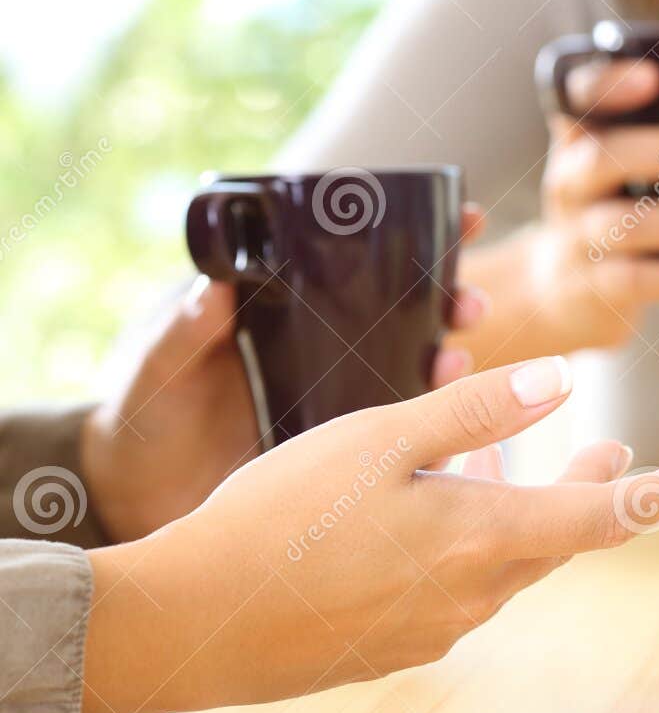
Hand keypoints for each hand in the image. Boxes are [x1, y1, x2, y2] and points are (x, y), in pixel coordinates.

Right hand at [81, 356, 658, 712]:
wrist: (190, 625)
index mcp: (484, 541)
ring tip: (490, 465)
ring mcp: (434, 631)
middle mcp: (474, 596)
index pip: (608, 519)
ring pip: (504, 562)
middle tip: (607, 449)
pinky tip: (421, 518)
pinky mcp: (394, 649)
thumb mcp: (380, 440)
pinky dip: (462, 546)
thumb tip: (563, 382)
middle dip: (589, 492)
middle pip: (559, 538)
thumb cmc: (278, 519)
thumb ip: (477, 412)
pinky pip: (454, 590)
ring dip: (514, 512)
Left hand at [82, 215, 488, 545]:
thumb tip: (212, 290)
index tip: (467, 219)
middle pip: (406, 309)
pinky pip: (399, 431)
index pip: (358, 256)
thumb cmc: (142, 415)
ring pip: (412, 365)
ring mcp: (338, 395)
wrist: (135, 494)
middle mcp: (322, 345)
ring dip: (448, 357)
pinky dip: (433, 424)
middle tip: (470, 306)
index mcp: (284, 306)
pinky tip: (452, 426)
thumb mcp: (156, 366)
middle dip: (451, 298)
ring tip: (458, 358)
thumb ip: (180, 331)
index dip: (420, 233)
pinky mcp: (343, 451)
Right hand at [458, 59, 658, 355]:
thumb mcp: (656, 169)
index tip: (651, 77)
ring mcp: (578, 236)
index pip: (576, 94)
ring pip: (628, 225)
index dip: (607, 82)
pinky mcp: (594, 287)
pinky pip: (637, 281)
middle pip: (603, 158)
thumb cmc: (633, 206)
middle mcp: (570, 180)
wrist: (565, 293)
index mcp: (586, 135)